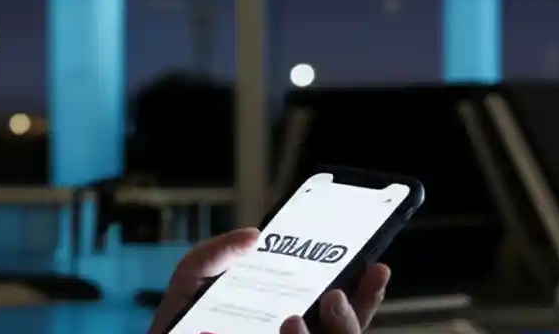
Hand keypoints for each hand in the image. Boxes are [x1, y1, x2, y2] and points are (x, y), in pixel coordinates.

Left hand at [147, 229, 391, 333]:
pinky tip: (282, 328)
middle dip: (349, 320)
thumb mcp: (193, 278)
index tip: (378, 267)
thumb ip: (216, 253)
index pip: (345, 311)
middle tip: (334, 295)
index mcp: (292, 317)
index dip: (367, 293)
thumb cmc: (180, 321)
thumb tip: (254, 235)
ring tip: (293, 319)